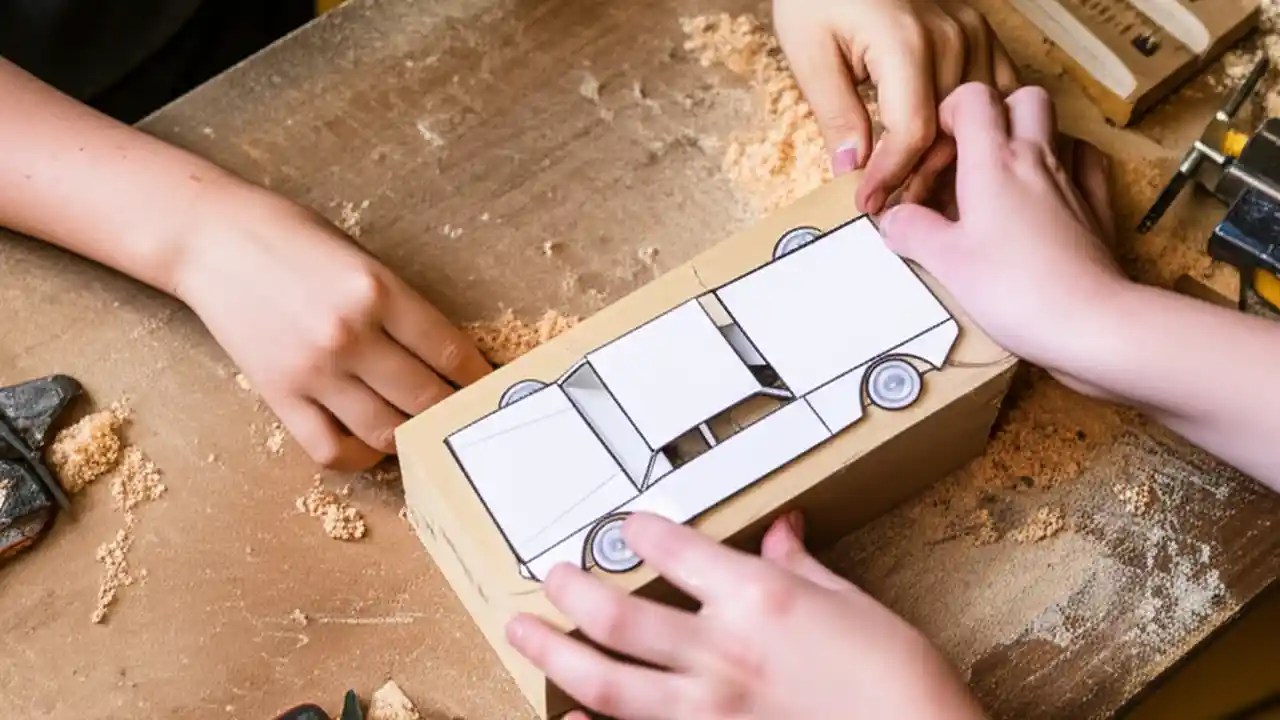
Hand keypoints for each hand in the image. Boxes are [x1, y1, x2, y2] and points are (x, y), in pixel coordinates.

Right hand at [175, 184, 489, 469]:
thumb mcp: (362, 258)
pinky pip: (330, 448)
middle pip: (425, 398)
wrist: (210, 239)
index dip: (478, 379)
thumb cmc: (291, 239)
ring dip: (411, 438)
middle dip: (453, 414)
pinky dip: (359, 456)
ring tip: (424, 433)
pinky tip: (371, 444)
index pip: (450, 352)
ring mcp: (313, 371)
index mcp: (378, 291)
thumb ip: (401, 307)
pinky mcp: (279, 395)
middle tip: (467, 421)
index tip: (490, 391)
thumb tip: (447, 357)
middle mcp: (350, 335)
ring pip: (384, 432)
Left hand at [506, 512, 983, 719]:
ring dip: (557, 654)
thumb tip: (781, 533)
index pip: (672, 547)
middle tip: (551, 576)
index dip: (639, 531)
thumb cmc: (894, 680)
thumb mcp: (850, 603)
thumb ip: (801, 567)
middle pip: (617, 614)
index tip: (626, 528)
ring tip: (523, 632)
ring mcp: (706, 709)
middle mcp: (719, 651)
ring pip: (607, 681)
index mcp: (756, 599)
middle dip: (571, 591)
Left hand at [774, 0, 1018, 212]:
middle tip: (891, 214)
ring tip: (919, 196)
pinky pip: (993, 94)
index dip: (890, 178)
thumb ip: (835, 112)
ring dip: (948, 162)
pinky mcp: (980, 35)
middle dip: (918, 180)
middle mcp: (952, 38)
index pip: (912, 134)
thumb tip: (853, 168)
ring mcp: (973, 35)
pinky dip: (978, 129)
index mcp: (906, 43)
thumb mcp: (809, 52)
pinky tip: (954, 157)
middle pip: (949, 134)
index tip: (868, 207)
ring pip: (974, 123)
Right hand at [879, 84, 1124, 395]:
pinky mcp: (1095, 210)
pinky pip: (1085, 165)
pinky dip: (1064, 165)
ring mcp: (1071, 182)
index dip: (946, 114)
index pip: (972, 98)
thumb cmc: (1016, 290)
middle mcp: (1036, 159)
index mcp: (995, 162)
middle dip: (991, 115)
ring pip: (1054, 128)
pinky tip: (1045, 190)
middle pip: (1021, 98)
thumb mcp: (946, 262)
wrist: (1090, 322)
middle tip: (965, 157)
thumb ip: (912, 231)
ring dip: (1026, 138)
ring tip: (999, 177)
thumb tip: (892, 219)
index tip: (931, 153)